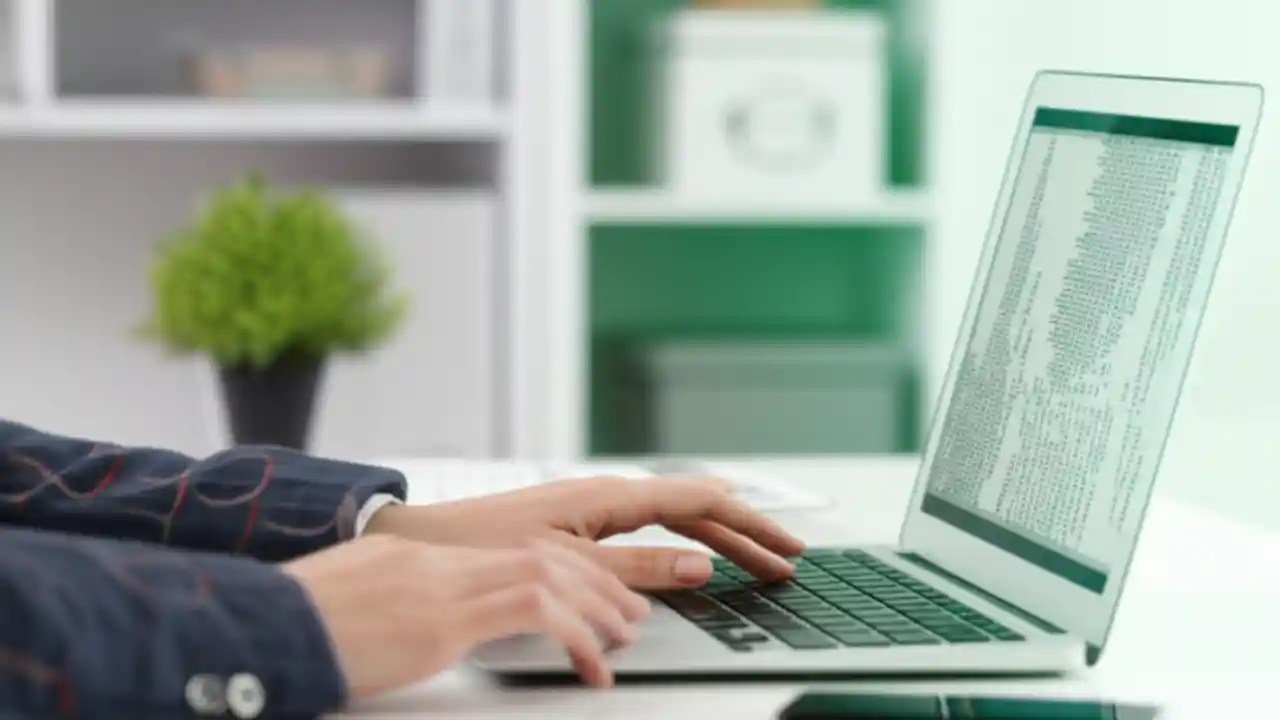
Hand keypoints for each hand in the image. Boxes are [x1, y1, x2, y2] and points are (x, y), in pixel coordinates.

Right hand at [282, 534, 649, 698]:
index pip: (513, 550)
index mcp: (417, 556)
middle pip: (542, 555)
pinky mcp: (440, 621)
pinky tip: (589, 664)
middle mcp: (436, 561)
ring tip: (621, 638)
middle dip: (594, 584)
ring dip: (595, 608)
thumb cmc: (291, 627)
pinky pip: (531, 613)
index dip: (563, 571)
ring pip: (548, 577)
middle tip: (628, 613)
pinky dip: (573, 635)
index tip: (591, 593)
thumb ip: (397, 601)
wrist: (256, 629)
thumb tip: (422, 621)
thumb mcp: (353, 602)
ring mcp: (439, 586)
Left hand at [365, 475, 804, 590]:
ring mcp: (593, 506)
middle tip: (788, 561)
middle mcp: (606, 494)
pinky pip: (650, 526)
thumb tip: (700, 567)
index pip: (701, 503)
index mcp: (609, 495)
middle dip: (745, 532)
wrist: (421, 542)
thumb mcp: (566, 567)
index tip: (786, 548)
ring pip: (674, 517)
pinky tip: (693, 552)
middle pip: (695, 507)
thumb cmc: (481, 549)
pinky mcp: (578, 522)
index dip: (750, 525)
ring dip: (719, 537)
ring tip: (755, 557)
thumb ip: (636, 569)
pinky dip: (684, 540)